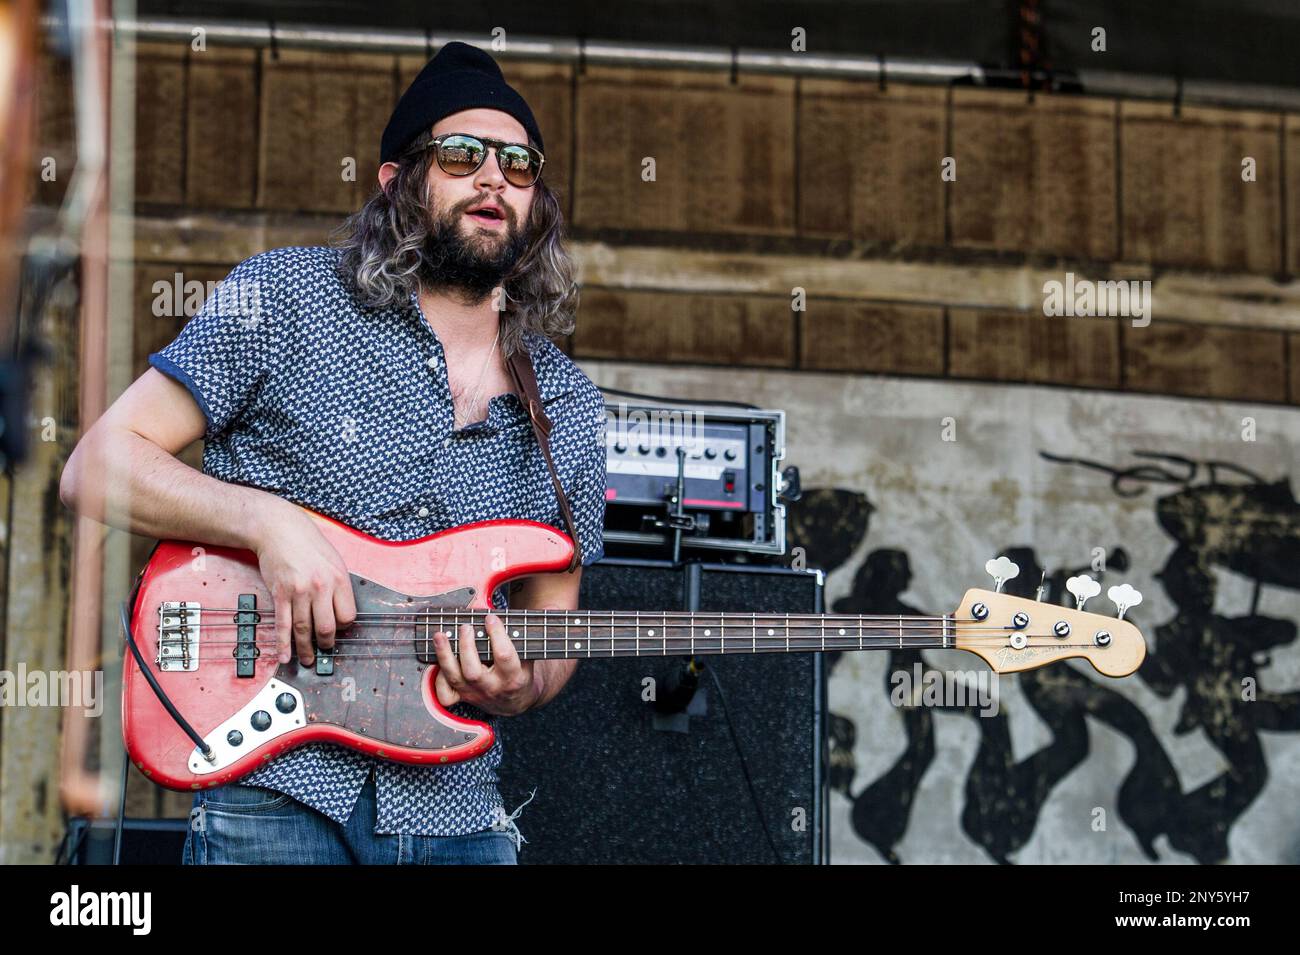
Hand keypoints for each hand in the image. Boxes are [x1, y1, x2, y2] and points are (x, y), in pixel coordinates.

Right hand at [251, 500, 356, 666]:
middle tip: (324, 651)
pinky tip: (285, 656)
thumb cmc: (307, 544)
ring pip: (304, 629)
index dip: (343, 627)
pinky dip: (284, 644)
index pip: (347, 616)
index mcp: (339, 578)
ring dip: (305, 649)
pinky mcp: (280, 594)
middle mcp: (321, 586)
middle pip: (327, 627)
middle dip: (326, 643)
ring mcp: (300, 591)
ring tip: (307, 660)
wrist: (278, 529)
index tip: (338, 630)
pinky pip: (283, 625)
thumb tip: (339, 610)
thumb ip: (338, 585)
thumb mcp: (333, 560)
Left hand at [431, 612, 538, 715]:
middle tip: (467, 626)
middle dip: (467, 645)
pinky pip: (446, 693)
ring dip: (445, 655)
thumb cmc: (522, 670)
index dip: (497, 634)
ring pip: (456, 678)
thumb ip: (523, 634)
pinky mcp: (463, 697)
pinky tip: (439, 660)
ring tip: (441, 635)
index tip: (491, 617)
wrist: (515, 701)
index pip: (504, 655)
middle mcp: (493, 688)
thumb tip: (521, 608)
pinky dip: (439, 677)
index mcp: (514, 677)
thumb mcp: (529, 654)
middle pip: (473, 669)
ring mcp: (475, 694)